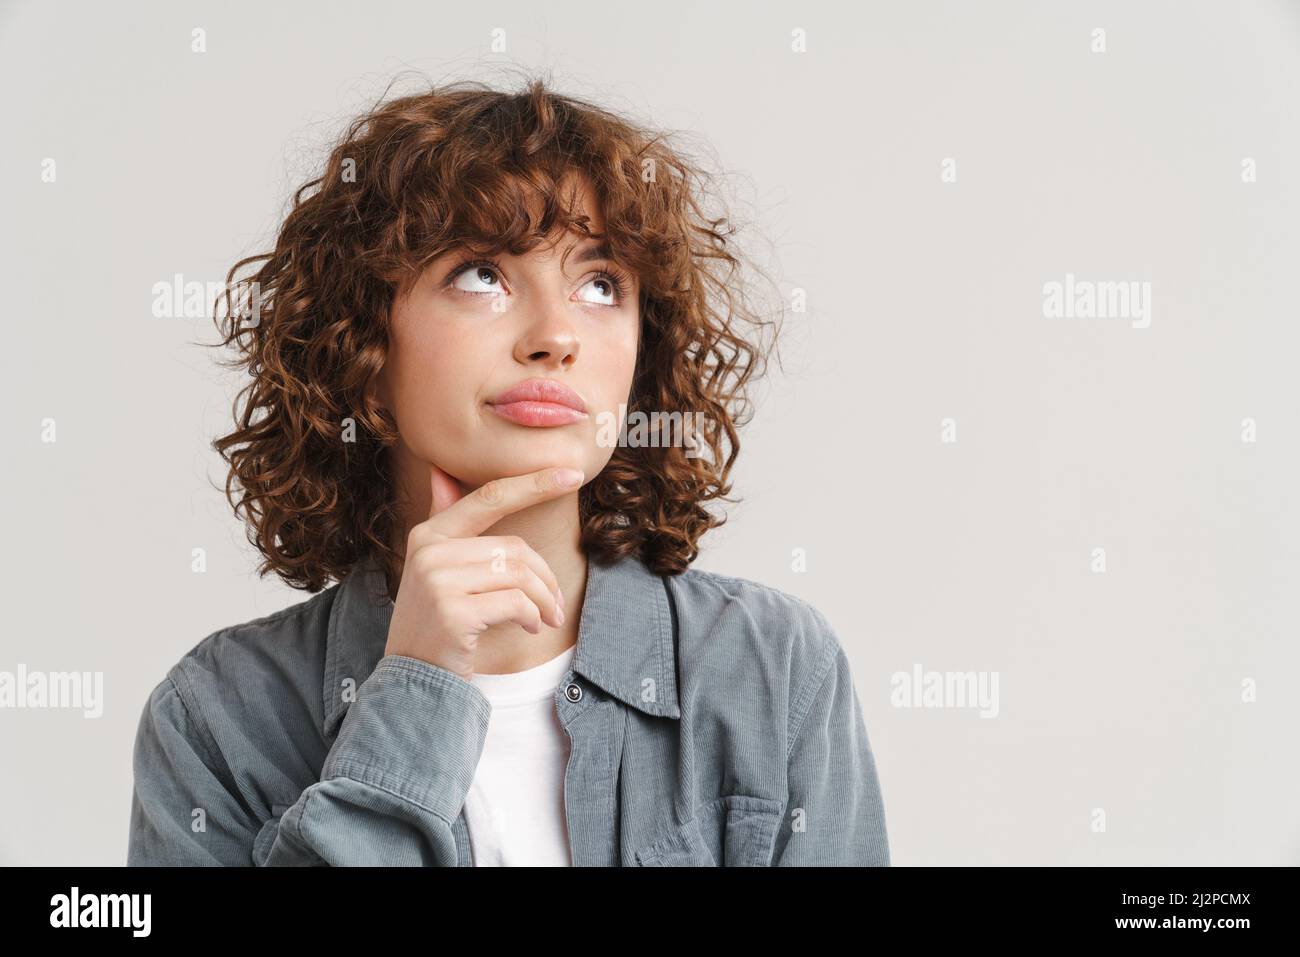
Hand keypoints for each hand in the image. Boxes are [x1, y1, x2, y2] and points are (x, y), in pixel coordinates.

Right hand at [383, 462, 584, 679]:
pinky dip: (533, 616)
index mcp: (428, 535)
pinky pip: (516, 602)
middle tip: (556, 603)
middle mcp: (429, 552)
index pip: (489, 498)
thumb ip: (445, 523)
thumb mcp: (436, 570)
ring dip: (544, 600)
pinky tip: (532, 627)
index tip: (572, 474)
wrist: (414, 679)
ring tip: (547, 618)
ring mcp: (438, 582)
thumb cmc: (437, 622)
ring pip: (519, 575)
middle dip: (544, 577)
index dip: (533, 484)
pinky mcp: (453, 612)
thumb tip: (440, 471)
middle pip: (514, 548)